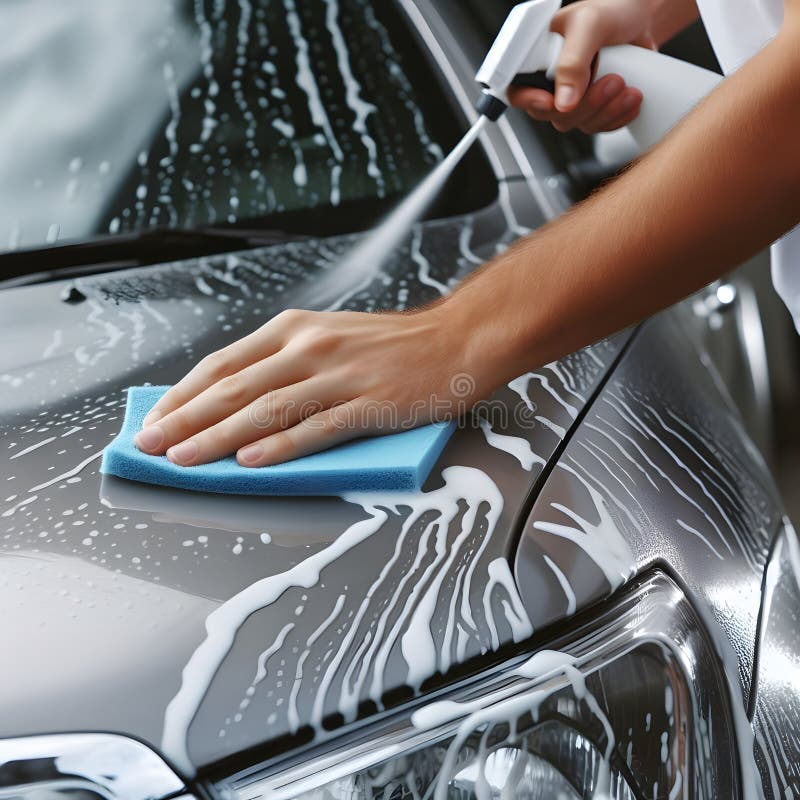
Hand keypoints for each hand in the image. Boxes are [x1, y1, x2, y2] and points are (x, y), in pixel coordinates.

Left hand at [134, 308, 495, 466]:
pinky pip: (318, 427)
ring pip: (268, 409)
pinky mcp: (370, 403)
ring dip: (221, 437)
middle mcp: (311, 348)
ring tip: (186, 459)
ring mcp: (341, 375)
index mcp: (294, 330)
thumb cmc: (389, 344)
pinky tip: (252, 461)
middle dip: (187, 419)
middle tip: (151, 445)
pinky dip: (282, 445)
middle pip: (236, 387)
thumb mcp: (327, 337)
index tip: (156, 419)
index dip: (184, 394)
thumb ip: (283, 363)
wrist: (453, 340)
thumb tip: (232, 401)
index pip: (224, 363)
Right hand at [507, 0, 655, 133]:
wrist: (642, 21)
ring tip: (625, 83)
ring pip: (577, 124)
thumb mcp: (590, 25)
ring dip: (606, 110)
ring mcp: (572, 97)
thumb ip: (573, 61)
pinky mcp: (593, 107)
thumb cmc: (612, 11)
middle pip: (551, 114)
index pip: (517, 90)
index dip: (528, 100)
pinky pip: (598, 127)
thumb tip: (564, 101)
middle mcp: (551, 80)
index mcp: (537, 57)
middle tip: (610, 80)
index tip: (551, 101)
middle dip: (584, 105)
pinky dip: (617, 118)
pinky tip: (628, 97)